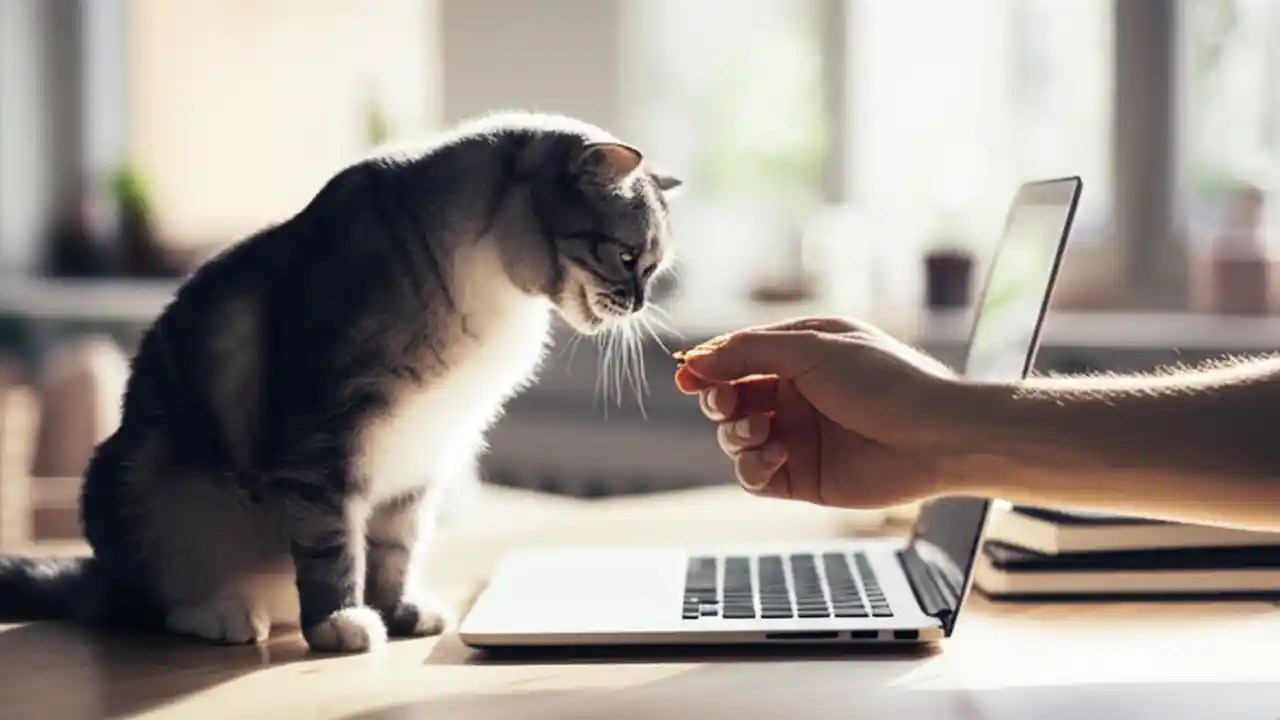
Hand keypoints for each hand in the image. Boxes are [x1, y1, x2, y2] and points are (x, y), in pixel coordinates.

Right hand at [675, 318, 967, 507]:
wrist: (936, 436)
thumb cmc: (884, 381)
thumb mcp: (812, 348)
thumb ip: (749, 351)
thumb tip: (696, 359)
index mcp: (800, 356)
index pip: (737, 359)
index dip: (708, 368)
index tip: (686, 375)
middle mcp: (795, 396)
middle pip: (729, 400)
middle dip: (718, 400)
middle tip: (725, 403)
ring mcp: (799, 438)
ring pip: (736, 439)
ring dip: (736, 433)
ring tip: (763, 429)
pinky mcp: (804, 478)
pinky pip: (755, 477)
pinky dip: (754, 467)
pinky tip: (778, 455)